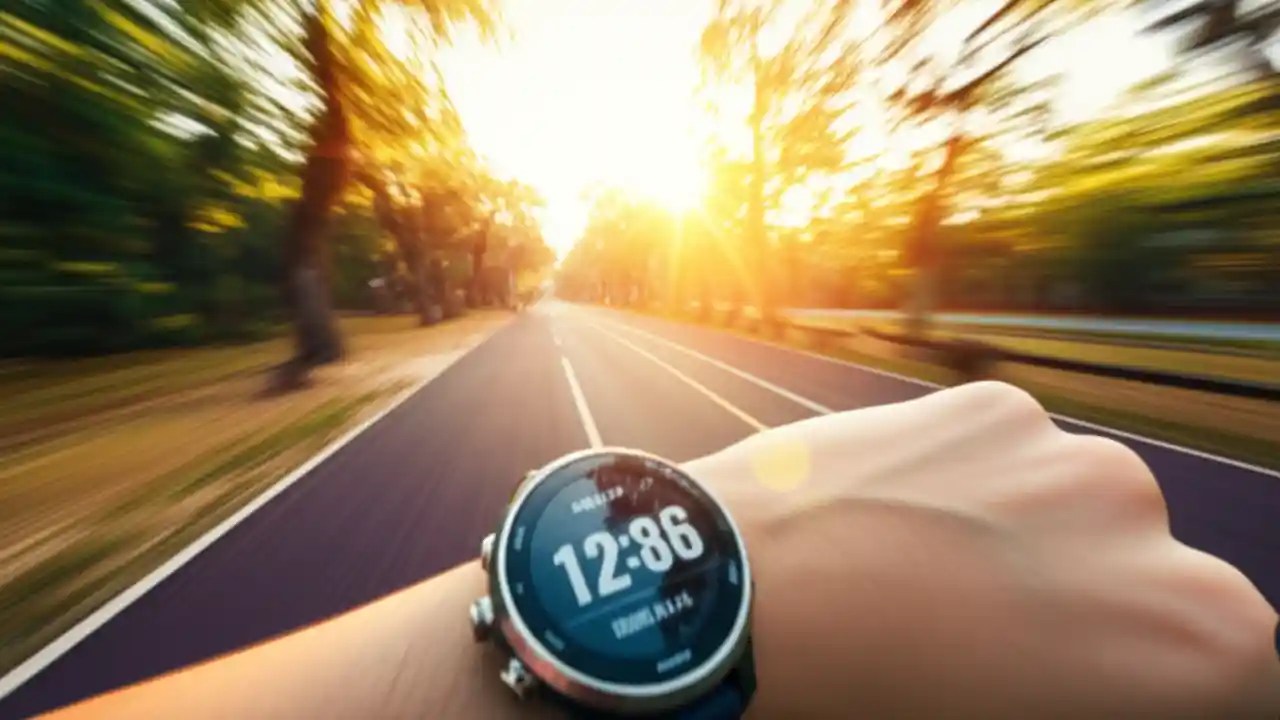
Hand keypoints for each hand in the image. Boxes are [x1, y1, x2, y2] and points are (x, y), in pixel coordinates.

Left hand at [688, 381, 1279, 718]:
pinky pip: (1017, 458)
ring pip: (1086, 512)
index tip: (1102, 686)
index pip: (1236, 665)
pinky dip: (984, 489)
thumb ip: (1101, 696)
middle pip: (1161, 581)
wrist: (734, 604)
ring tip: (938, 581)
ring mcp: (1072, 450)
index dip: (1162, 683)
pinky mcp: (995, 403)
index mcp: (1195, 637)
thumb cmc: (868, 707)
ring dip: (1042, 545)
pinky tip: (905, 521)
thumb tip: (1097, 675)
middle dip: (1104, 616)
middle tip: (1007, 646)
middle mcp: (1152, 525)